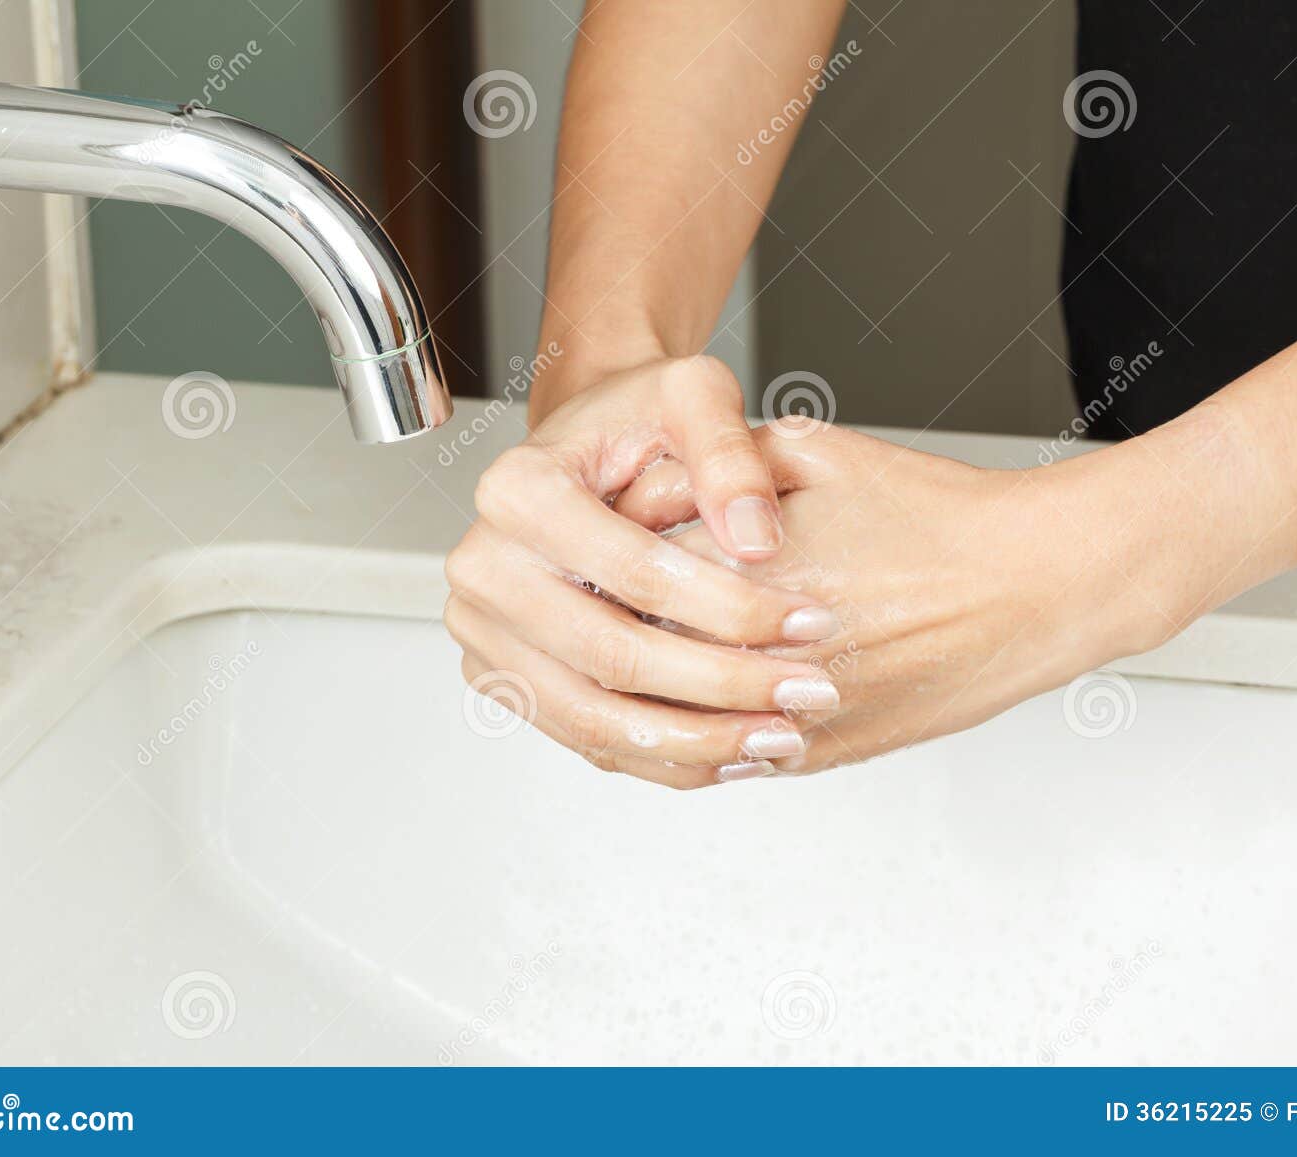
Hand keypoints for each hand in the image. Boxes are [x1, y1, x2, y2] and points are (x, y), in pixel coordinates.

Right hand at [445, 357, 845, 788]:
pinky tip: (733, 751)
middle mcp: (485, 568)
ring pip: (595, 717)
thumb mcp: (692, 396)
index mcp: (519, 491)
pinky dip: (663, 756)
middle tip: (807, 692)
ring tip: (779, 736)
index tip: (811, 622)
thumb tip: (759, 541)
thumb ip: (729, 456)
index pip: (637, 573)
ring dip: (697, 740)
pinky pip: (585, 738)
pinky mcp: (505, 677)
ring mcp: (486, 632)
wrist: (589, 447)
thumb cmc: (637, 417)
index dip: (733, 608)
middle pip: (612, 658)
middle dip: (723, 684)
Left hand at [623, 420, 1181, 775]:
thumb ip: (723, 461)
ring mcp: (782, 710)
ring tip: (624, 665)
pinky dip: (689, 743)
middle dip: (607, 628)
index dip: (601, 562)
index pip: (621, 570)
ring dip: (639, 695)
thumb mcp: (819, 450)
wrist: (1033, 585)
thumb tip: (652, 486)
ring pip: (667, 721)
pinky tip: (679, 713)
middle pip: (633, 650)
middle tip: (589, 611)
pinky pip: (721, 765)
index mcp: (741, 563)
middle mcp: (753, 645)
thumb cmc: (938, 516)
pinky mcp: (815, 753)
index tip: (588, 556)